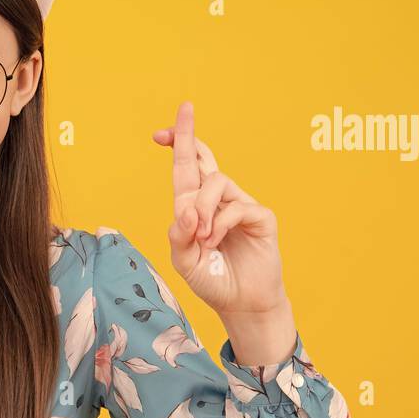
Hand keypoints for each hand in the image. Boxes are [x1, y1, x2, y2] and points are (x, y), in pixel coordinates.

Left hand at [154, 101, 287, 317]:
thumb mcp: (184, 260)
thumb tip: (185, 209)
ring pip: (216, 182)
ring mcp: (239, 205)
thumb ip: (179, 236)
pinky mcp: (259, 216)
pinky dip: (220, 224)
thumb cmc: (212, 279)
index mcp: (194, 207)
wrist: (241, 304)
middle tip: (183, 113)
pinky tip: (215, 242)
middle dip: (187, 136)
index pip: (184, 169)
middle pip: (203, 159)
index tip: (158, 133)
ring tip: (201, 236)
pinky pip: (236, 207)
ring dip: (202, 207)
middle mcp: (217, 200)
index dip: (175, 146)